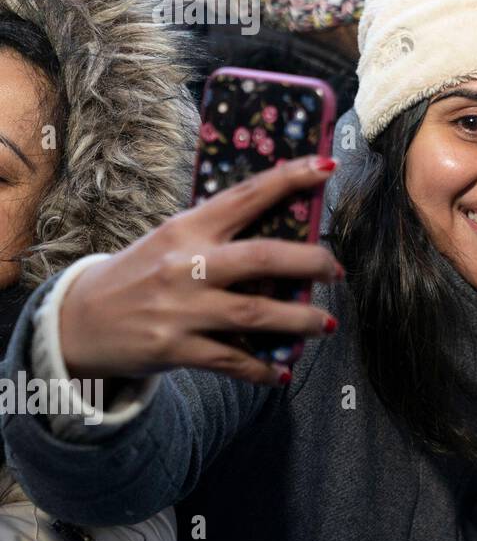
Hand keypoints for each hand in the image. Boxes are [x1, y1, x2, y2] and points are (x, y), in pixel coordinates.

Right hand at [59, 156, 341, 385]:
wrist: (75, 321)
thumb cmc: (138, 274)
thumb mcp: (172, 241)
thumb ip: (220, 235)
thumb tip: (287, 230)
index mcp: (187, 229)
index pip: (246, 196)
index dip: (289, 179)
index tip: (327, 168)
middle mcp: (186, 265)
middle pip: (263, 257)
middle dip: (311, 262)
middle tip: (337, 269)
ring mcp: (181, 308)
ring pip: (256, 312)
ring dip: (301, 319)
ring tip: (328, 323)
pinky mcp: (174, 348)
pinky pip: (232, 360)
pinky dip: (261, 369)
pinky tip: (281, 373)